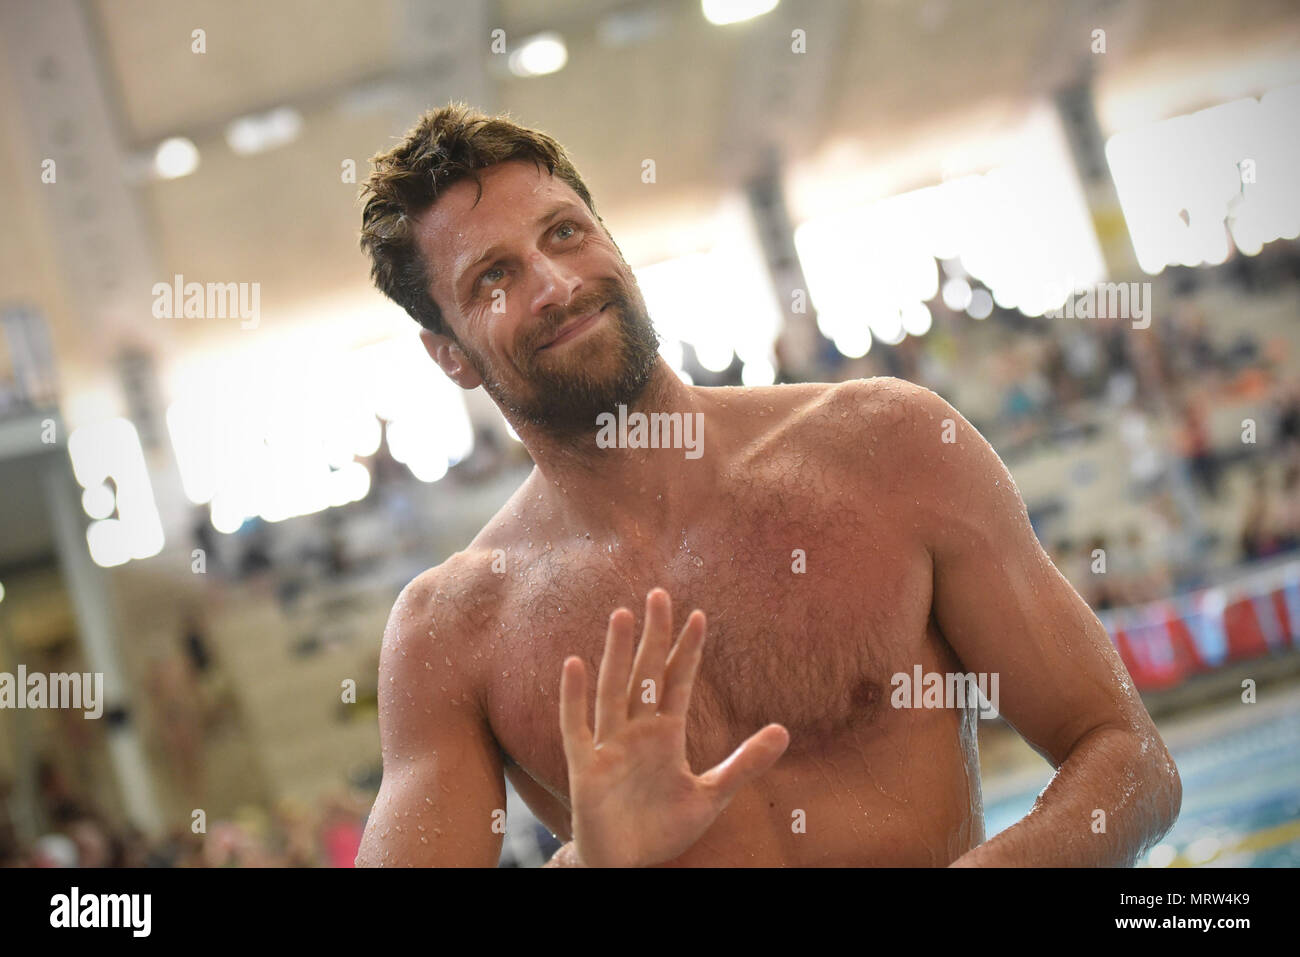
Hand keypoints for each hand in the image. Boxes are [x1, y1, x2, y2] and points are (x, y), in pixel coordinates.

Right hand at [559, 588, 789, 866]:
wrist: (628, 864)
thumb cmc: (663, 826)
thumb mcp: (712, 795)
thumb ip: (745, 763)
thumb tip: (785, 731)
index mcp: (666, 735)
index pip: (678, 682)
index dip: (688, 650)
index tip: (700, 615)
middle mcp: (637, 732)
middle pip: (645, 673)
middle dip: (653, 635)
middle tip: (659, 593)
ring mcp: (610, 746)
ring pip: (613, 690)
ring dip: (617, 653)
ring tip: (622, 615)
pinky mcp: (586, 769)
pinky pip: (577, 727)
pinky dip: (574, 698)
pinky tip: (575, 663)